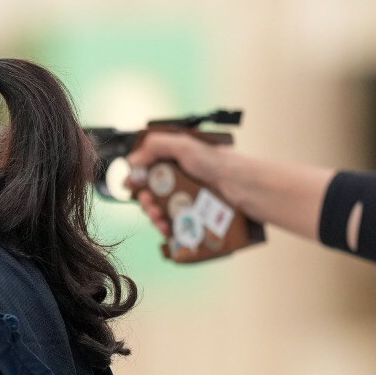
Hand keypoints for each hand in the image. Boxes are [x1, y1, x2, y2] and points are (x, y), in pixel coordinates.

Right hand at [123, 131, 240, 237]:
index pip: (148, 170)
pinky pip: (174, 224)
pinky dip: (166, 227)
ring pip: (161, 210)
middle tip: (148, 203)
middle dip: (145, 199)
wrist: (244, 187)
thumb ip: (155, 147)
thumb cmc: (220, 163)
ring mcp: (187, 198)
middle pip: (151, 192)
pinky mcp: (194, 215)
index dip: (137, 178)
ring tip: (158, 218)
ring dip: (153, 215)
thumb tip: (132, 162)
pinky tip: (166, 228)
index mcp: (176, 160)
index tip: (131, 186)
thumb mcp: (184, 145)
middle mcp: (180, 179)